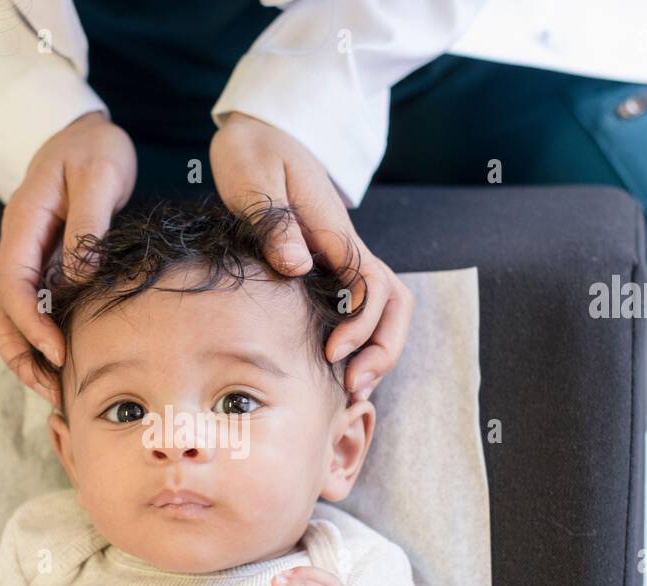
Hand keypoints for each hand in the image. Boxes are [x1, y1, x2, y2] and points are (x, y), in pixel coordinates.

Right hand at [0, 111, 136, 409]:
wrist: (86, 131)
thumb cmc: (94, 148)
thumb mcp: (99, 174)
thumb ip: (89, 225)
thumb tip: (77, 279)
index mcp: (23, 225)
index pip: (12, 287)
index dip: (31, 326)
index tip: (59, 353)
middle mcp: (17, 248)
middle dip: (21, 356)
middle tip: (55, 390)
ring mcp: (28, 260)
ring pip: (8, 319)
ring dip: (27, 357)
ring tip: (59, 389)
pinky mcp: (44, 268)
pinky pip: (32, 312)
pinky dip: (43, 342)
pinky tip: (69, 363)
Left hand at [209, 112, 413, 401]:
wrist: (257, 133)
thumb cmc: (253, 153)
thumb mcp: (254, 179)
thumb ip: (274, 221)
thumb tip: (298, 265)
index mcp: (335, 231)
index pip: (371, 284)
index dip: (360, 324)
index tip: (331, 353)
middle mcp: (347, 248)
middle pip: (393, 303)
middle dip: (382, 348)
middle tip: (350, 388)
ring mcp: (341, 259)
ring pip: (383, 309)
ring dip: (376, 350)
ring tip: (349, 391)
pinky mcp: (328, 266)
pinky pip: (358, 308)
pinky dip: (357, 342)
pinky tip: (334, 370)